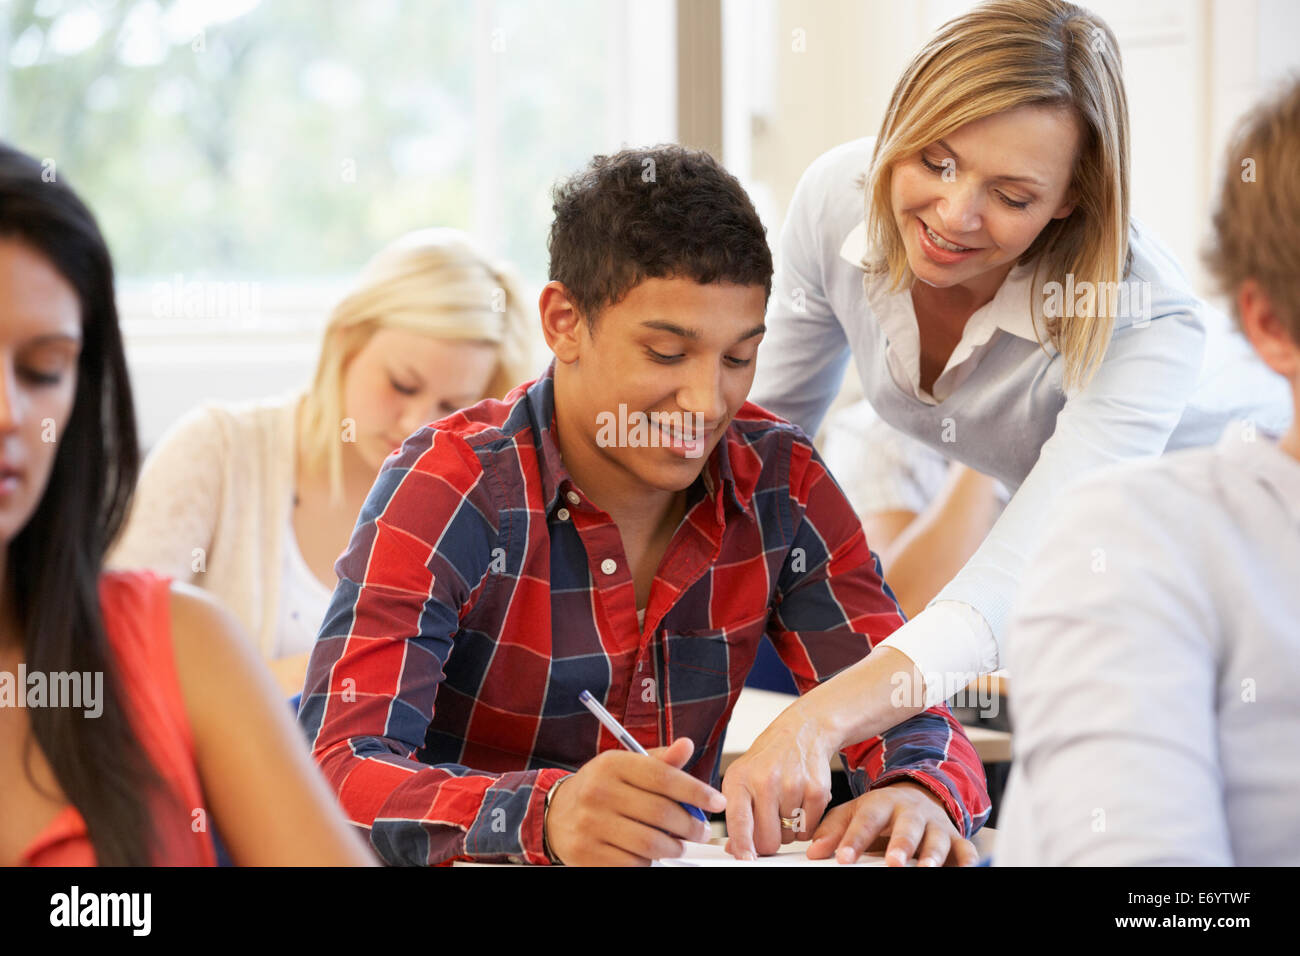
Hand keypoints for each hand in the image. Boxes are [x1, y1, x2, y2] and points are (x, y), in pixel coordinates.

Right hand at [543, 737, 724, 865]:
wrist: (555, 812)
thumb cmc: (601, 787)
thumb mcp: (626, 766)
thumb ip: (660, 761)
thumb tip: (687, 745)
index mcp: (612, 765)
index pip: (664, 777)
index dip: (696, 791)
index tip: (717, 802)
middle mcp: (599, 792)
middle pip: (661, 813)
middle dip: (691, 826)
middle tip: (702, 831)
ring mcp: (591, 825)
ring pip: (650, 843)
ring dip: (674, 847)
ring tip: (677, 844)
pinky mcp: (587, 854)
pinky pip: (633, 864)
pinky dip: (649, 862)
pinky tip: (650, 854)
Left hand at [721, 701, 838, 858]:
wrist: (802, 731)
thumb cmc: (768, 759)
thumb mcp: (742, 777)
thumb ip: (736, 814)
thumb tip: (734, 849)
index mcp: (740, 779)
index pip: (739, 821)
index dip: (742, 845)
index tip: (745, 860)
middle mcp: (765, 781)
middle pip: (768, 840)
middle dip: (769, 840)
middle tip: (769, 821)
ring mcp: (793, 785)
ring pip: (789, 838)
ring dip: (787, 830)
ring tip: (785, 803)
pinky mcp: (817, 790)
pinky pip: (809, 831)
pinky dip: (805, 824)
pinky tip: (800, 801)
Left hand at [806, 781, 977, 865]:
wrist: (917, 796)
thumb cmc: (881, 812)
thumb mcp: (854, 813)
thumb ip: (834, 831)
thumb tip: (814, 851)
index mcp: (883, 803)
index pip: (867, 819)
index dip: (854, 839)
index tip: (843, 858)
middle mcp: (912, 812)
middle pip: (907, 826)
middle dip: (901, 845)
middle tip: (892, 863)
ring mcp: (936, 824)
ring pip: (937, 838)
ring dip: (932, 855)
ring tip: (925, 869)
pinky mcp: (956, 838)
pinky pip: (966, 849)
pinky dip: (968, 860)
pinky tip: (965, 871)